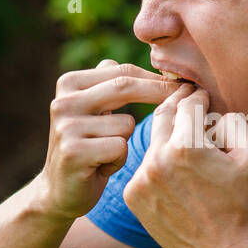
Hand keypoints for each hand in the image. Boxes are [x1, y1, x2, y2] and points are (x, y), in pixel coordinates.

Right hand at [36, 59, 180, 219]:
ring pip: (126, 124)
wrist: (60, 191)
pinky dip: (119, 160)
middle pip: (124, 87)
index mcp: (69, 83)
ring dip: (127, 141)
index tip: (184, 83)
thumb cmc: (90, 147)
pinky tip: (102, 167)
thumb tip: (151, 57)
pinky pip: (119, 148)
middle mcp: (63, 101)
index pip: (121, 72)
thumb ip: (112, 83)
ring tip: (108, 153)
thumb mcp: (97, 110)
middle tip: (187, 96)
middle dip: (160, 92)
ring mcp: (66, 126)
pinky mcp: (73, 152)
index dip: (155, 78)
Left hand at [122, 84, 247, 247]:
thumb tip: (211, 110)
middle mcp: (156, 160)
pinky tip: (178, 177)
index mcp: (186, 147)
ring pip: (153, 142)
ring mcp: (141, 179)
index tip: (202, 96)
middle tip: (189, 103)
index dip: (198, 96)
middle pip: (163, 116)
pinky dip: (159, 165)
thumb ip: (233, 120)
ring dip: (170, 139)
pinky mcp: (133, 195)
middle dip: (178, 106)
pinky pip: (145, 167)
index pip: (187, 103)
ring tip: (190, 150)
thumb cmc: (243, 203)